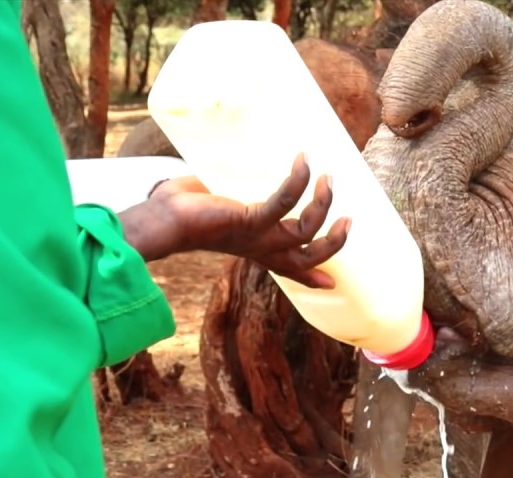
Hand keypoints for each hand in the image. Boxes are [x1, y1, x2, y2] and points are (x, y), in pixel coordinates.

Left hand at [118, 153, 350, 288]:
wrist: (163, 220)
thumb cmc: (182, 210)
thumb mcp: (214, 206)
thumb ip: (224, 196)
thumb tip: (215, 179)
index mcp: (256, 248)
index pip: (290, 268)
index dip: (312, 276)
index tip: (333, 282)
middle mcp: (261, 248)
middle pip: (309, 258)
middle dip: (334, 242)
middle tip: (349, 219)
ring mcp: (258, 237)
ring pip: (306, 232)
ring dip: (322, 204)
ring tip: (327, 177)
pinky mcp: (250, 222)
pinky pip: (284, 203)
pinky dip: (297, 181)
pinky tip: (303, 161)